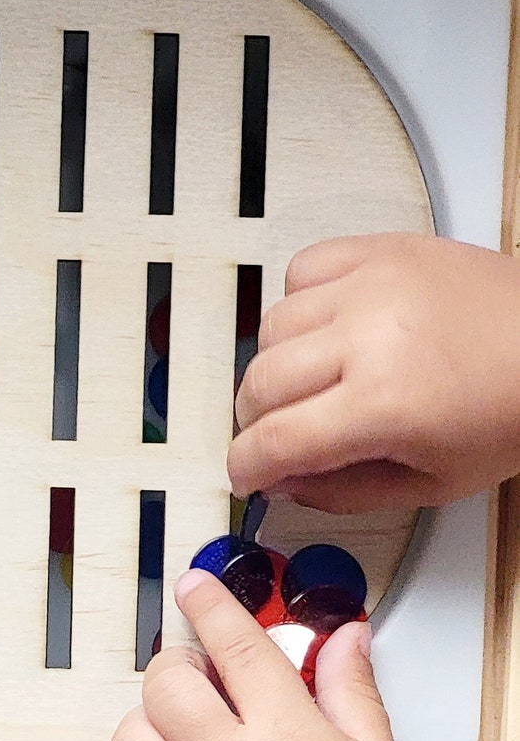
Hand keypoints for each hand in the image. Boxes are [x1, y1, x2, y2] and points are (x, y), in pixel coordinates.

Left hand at [100, 571, 448, 740]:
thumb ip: (350, 690)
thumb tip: (344, 637)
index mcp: (284, 735)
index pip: (233, 644)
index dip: (208, 604)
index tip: (193, 587)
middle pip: (167, 686)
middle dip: (177, 667)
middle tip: (197, 676)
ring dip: (143, 727)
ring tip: (174, 735)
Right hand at [228, 233, 519, 512]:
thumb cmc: (509, 410)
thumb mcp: (429, 483)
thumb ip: (342, 491)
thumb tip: (283, 481)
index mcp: (384, 404)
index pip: (272, 440)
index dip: (246, 468)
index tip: (248, 475)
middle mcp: (371, 336)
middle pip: (259, 383)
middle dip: (255, 423)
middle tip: (277, 437)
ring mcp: (374, 284)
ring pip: (270, 327)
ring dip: (273, 366)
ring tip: (307, 383)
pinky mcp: (383, 250)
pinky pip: (302, 269)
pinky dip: (297, 303)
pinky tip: (323, 328)